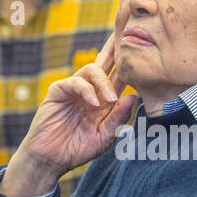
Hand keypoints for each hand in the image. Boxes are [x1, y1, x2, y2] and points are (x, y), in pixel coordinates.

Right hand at [0, 32, 138, 196]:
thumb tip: (134, 96)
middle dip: (116, 49)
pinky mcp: (58, 91)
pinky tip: (94, 103)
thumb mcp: (105, 136)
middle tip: (127, 37)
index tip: (145, 51)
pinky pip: (74, 82)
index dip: (130, 64)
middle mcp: (90, 89)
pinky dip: (87, 90)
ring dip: (104, 82)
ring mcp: (74, 89)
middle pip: (105, 62)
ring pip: (92, 69)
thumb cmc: (77, 149)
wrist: (51, 160)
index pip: (120, 76)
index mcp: (104, 99)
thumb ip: (119, 117)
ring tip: (109, 100)